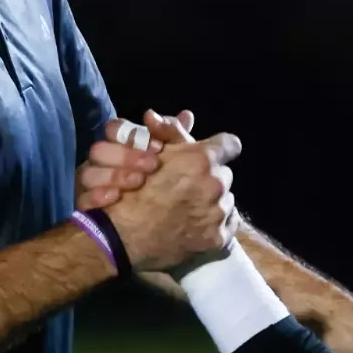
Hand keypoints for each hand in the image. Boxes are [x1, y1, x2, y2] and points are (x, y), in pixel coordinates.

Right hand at [78, 110, 193, 208]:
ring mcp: (91, 185)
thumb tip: (186, 115)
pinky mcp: (86, 208)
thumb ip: (178, 138)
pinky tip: (115, 198)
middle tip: (152, 165)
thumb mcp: (179, 160)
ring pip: (88, 174)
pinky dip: (97, 196)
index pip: (114, 129)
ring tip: (138, 182)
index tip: (158, 147)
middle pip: (99, 150)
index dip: (131, 135)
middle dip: (125, 156)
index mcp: (121, 146)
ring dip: (113, 175)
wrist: (164, 223)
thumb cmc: (168, 185)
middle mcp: (102, 162)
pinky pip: (82, 200)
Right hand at [104, 129, 241, 271]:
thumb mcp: (149, 153)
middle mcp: (217, 184)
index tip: (213, 155)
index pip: (229, 144)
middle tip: (188, 187)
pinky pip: (228, 223)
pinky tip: (195, 225)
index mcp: (202, 159)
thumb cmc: (132, 190)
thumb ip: (171, 132)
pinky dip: (215, 223)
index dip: (220, 148)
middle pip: (224, 175)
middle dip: (209, 178)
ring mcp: (219, 212)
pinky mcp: (218, 237)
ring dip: (212, 201)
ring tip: (188, 209)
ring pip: (226, 199)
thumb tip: (187, 115)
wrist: (122, 236)